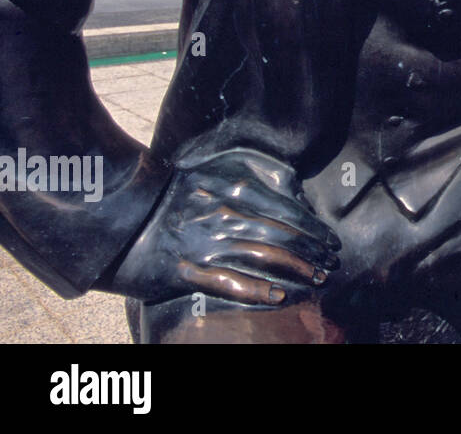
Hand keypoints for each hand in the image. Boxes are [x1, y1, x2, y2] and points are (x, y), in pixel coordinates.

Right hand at [103, 149, 340, 305]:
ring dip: (296, 270)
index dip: (315, 229)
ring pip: (265, 258)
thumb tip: (291, 191)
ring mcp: (208, 244)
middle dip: (313, 252)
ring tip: (316, 279)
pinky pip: (230, 283)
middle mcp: (227, 215)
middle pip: (283, 236)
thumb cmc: (172, 191)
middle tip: (331, 264)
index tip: (331, 241)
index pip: (288, 211)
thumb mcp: (215, 172)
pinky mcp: (188, 271)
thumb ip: (252, 179)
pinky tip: (279, 296)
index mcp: (236, 189)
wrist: (121, 213)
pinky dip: (257, 291)